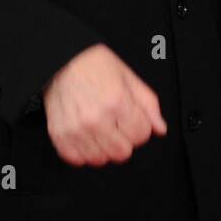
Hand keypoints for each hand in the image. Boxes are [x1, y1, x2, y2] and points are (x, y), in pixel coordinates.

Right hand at [42, 44, 166, 167]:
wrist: (63, 60)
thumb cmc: (96, 66)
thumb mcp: (130, 78)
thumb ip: (149, 105)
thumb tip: (160, 128)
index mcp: (117, 102)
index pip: (141, 135)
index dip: (141, 129)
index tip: (134, 122)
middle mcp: (96, 118)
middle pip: (122, 152)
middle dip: (125, 142)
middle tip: (119, 128)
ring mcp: (76, 129)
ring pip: (100, 159)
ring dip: (105, 149)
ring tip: (103, 133)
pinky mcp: (60, 135)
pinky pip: (76, 159)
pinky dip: (84, 153)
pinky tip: (87, 139)